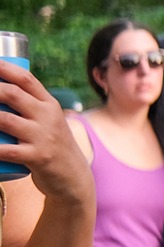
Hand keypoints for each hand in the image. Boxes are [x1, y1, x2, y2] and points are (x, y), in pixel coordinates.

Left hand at [0, 62, 91, 203]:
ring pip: (4, 120)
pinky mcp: (38, 157)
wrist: (73, 177)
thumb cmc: (52, 146)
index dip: (4, 68)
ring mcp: (43, 137)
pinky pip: (6, 150)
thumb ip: (30, 107)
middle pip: (12, 94)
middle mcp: (48, 116)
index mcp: (49, 104)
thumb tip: (1, 90)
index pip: (26, 79)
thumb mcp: (48, 122)